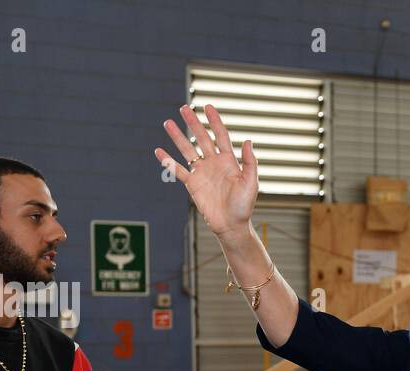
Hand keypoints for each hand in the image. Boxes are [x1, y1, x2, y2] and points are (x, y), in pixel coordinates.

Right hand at [155, 104, 258, 241]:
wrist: (231, 225)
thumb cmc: (244, 205)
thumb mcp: (251, 183)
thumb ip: (249, 162)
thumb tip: (248, 141)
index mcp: (229, 161)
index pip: (220, 135)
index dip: (215, 121)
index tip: (208, 107)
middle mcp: (214, 163)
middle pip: (201, 138)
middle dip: (193, 123)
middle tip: (184, 108)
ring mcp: (202, 172)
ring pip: (187, 150)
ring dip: (177, 137)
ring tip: (167, 122)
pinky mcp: (192, 184)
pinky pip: (177, 170)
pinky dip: (168, 161)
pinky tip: (158, 151)